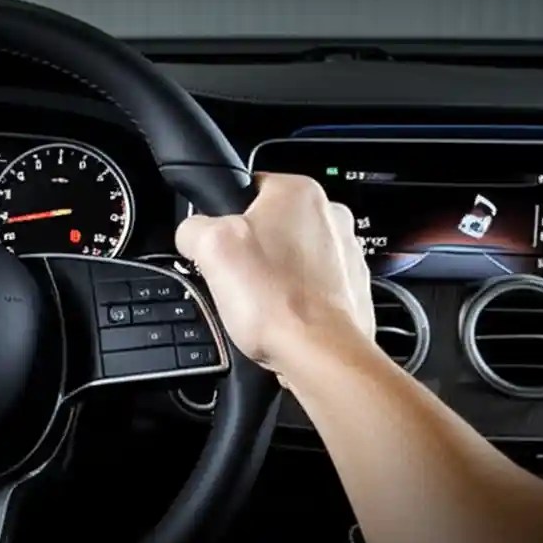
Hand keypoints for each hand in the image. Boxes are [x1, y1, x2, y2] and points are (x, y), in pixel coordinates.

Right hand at [175, 173, 375, 370]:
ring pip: (286, 257)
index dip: (223, 220)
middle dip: (247, 251)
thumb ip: (193, 227)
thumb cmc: (277, 302)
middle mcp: (329, 215)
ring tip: (259, 300)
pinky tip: (280, 313)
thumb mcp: (209, 247)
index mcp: (298, 191)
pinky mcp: (349, 286)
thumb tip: (193, 233)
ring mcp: (344, 252)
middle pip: (266, 225)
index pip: (246, 188)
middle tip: (235, 278)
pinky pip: (306, 285)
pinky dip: (290, 297)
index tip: (219, 247)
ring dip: (270, 276)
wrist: (321, 354)